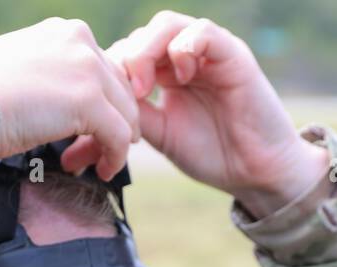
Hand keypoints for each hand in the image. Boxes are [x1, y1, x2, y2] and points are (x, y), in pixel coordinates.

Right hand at [0, 18, 139, 180]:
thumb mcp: (18, 74)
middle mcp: (79, 40)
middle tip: (91, 154)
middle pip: (120, 90)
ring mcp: (87, 68)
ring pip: (125, 113)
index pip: (103, 69)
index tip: (86, 132)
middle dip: (111, 125)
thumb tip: (58, 106)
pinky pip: (120, 135)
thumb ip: (48, 80)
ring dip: (113, 144)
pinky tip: (101, 172)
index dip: (101, 106)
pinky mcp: (89, 100)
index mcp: (62, 33)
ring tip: (91, 165)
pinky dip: (115, 157)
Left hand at [105, 11, 328, 216]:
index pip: (125, 54)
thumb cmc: (211, 153)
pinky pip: (203, 32)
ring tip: (142, 87)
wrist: (254, 171)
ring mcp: (207, 52)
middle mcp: (183, 57)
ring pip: (167, 25)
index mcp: (163, 73)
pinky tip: (179, 78)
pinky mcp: (232, 54)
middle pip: (140, 35)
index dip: (107, 75)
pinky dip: (184, 48)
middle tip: (118, 97)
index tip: (99, 107)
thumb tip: (82, 133)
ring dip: (146, 51)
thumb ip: (130, 119)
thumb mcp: (159, 135)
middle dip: (121, 63)